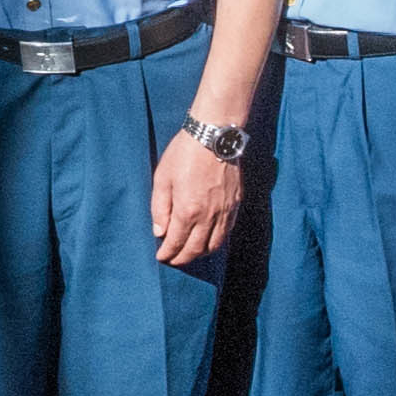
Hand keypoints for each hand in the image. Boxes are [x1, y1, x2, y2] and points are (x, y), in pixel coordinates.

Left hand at [147, 124, 245, 272]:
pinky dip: (216, 241)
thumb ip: (159, 208)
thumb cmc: (184, 154)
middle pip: (196, 249)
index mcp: (187, 211)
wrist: (214, 136)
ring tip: (190, 252)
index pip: (176, 243)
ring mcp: (225, 211)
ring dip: (201, 253)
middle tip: (173, 259)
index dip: (167, 254)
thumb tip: (159, 232)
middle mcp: (209, 216)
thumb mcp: (162, 178)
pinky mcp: (236, 204)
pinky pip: (227, 232)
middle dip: (182, 258)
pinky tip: (208, 239)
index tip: (161, 258)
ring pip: (215, 244)